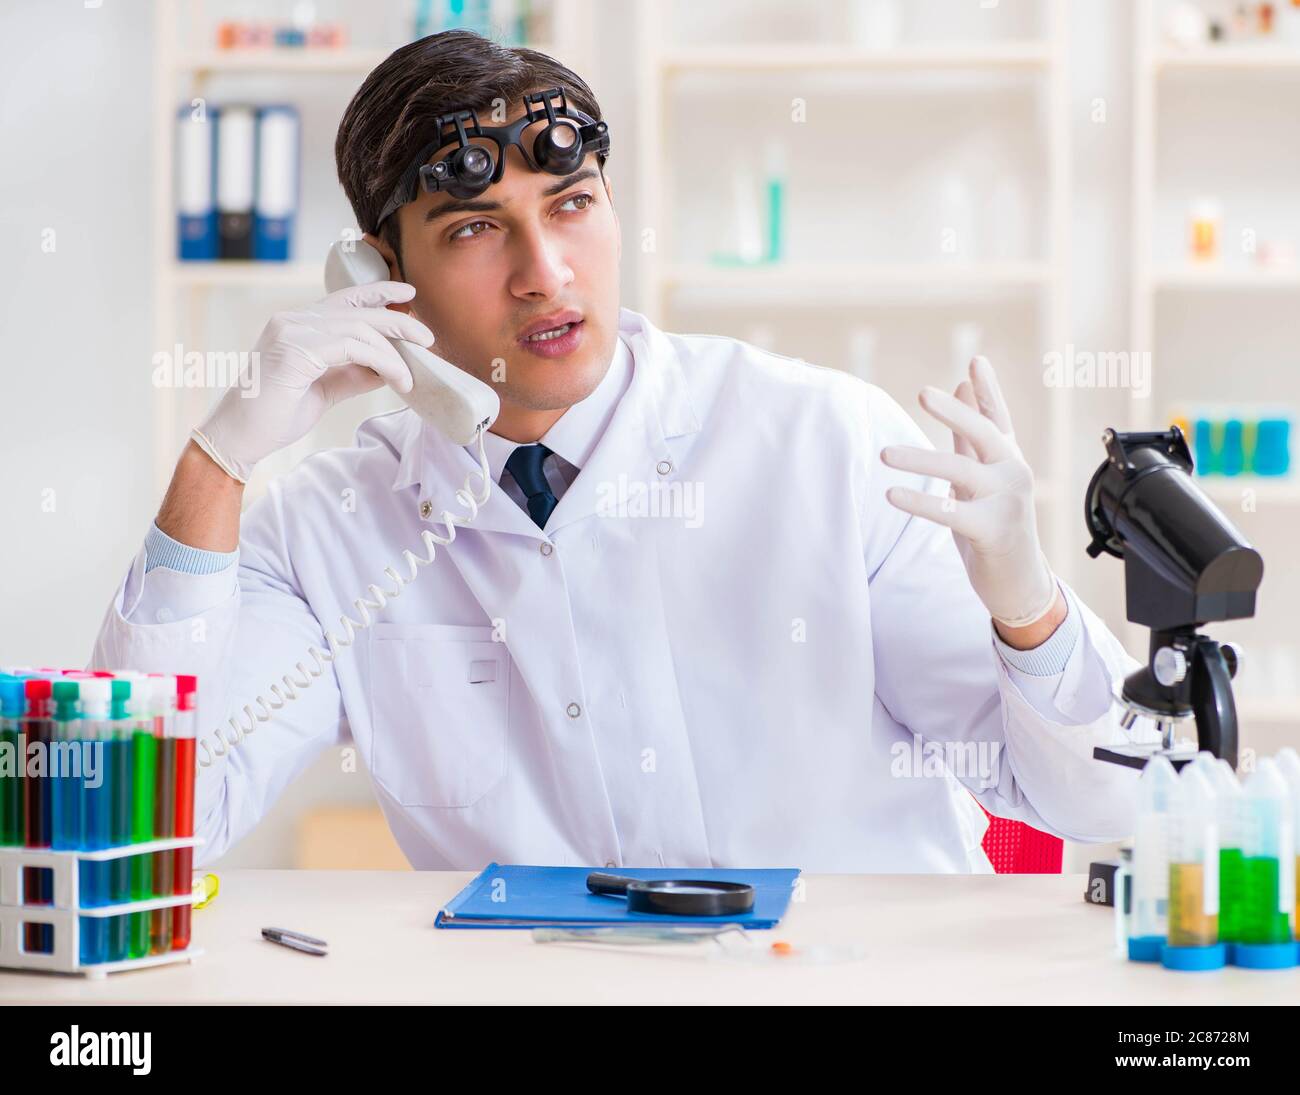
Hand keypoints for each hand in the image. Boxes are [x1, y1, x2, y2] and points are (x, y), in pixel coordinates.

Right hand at [191, 281, 432, 482]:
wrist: (238, 438)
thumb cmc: (273, 417)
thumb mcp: (324, 391)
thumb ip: (352, 375)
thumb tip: (386, 369)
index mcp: (296, 324)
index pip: (345, 299)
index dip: (378, 292)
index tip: (408, 293)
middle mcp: (292, 319)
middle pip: (358, 311)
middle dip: (398, 322)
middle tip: (428, 339)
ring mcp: (291, 331)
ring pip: (360, 329)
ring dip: (393, 354)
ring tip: (410, 378)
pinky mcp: (295, 350)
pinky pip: (353, 347)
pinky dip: (382, 362)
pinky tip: (396, 379)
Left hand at [879, 356, 1057, 631]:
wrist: (1019, 581)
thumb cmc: (995, 524)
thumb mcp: (983, 476)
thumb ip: (968, 436)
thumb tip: (960, 385)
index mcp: (1008, 458)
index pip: (997, 417)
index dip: (988, 390)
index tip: (975, 360)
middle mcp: (1013, 474)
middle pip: (984, 435)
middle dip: (955, 413)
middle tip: (924, 393)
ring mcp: (1007, 502)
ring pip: (960, 472)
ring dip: (920, 460)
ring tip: (884, 454)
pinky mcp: (993, 531)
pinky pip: (951, 513)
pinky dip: (920, 503)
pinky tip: (892, 494)